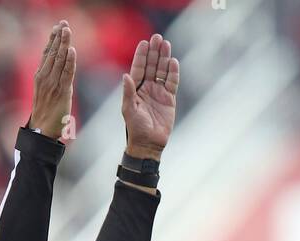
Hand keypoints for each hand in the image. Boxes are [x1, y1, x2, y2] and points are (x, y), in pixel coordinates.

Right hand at [29, 20, 75, 140]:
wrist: (41, 131)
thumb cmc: (44, 113)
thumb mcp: (43, 92)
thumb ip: (49, 79)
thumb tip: (57, 70)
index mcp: (39, 76)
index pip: (46, 53)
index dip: (52, 39)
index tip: (57, 27)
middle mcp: (45, 78)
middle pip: (53, 53)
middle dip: (59, 37)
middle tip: (64, 24)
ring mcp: (53, 85)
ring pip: (59, 60)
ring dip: (64, 44)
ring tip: (67, 30)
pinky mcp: (62, 92)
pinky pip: (67, 74)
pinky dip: (69, 62)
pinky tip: (71, 50)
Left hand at [121, 34, 178, 157]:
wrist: (149, 144)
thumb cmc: (136, 129)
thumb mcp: (129, 110)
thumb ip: (128, 93)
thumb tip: (126, 76)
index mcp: (136, 89)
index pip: (139, 68)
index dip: (141, 56)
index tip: (144, 43)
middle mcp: (147, 88)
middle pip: (152, 66)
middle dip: (154, 52)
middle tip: (157, 38)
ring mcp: (159, 93)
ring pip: (162, 71)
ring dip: (164, 58)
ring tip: (166, 44)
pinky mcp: (169, 99)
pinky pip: (172, 83)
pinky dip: (173, 73)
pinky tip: (173, 62)